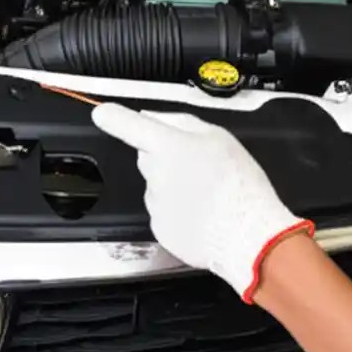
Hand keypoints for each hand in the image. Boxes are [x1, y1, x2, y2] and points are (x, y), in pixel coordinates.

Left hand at [92, 103, 312, 302]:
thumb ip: (181, 123)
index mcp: (167, 146)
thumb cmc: (239, 185)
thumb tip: (155, 119)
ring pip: (157, 186)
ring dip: (175, 186)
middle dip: (165, 157)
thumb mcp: (220, 137)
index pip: (128, 126)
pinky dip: (179, 211)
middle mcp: (154, 174)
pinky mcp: (159, 228)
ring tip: (208, 194)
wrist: (249, 236)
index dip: (113, 118)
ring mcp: (154, 203)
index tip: (102, 114)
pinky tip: (203, 213)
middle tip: (199, 166)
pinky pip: (164, 211)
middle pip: (148, 157)